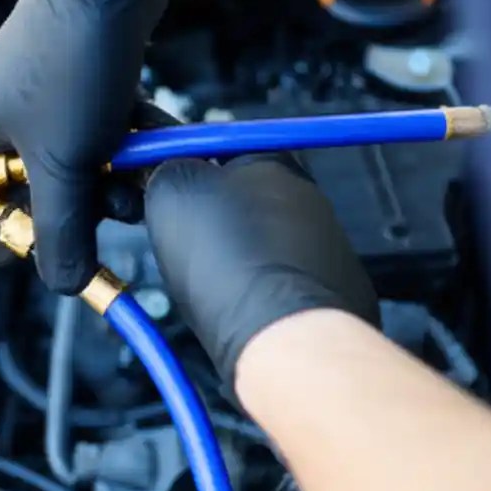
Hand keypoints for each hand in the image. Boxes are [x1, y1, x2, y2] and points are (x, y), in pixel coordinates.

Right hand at [0, 0, 186, 293]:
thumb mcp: (64, 165)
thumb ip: (61, 230)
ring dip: (118, 169)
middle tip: (119, 194)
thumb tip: (64, 284)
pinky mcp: (83, 73)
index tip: (72, 238)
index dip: (34, 223)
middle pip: (48, 183)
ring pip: (83, 157)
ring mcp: (46, 89)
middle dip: (91, 195)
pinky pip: (104, 126)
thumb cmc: (72, 61)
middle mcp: (6, 109)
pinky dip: (129, 137)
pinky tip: (154, 139)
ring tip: (142, 163)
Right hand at [145, 155, 380, 385]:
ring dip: (230, 260)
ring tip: (209, 286)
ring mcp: (326, 246)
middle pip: (238, 199)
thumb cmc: (231, 265)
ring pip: (257, 244)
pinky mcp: (332, 292)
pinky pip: (279, 283)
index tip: (158, 198)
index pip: (215, 151)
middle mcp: (308, 196)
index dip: (179, 175)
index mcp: (273, 158)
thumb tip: (164, 170)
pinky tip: (238, 308)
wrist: (284, 339)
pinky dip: (257, 293)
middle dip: (205, 220)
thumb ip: (166, 169)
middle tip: (179, 245)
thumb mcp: (171, 194)